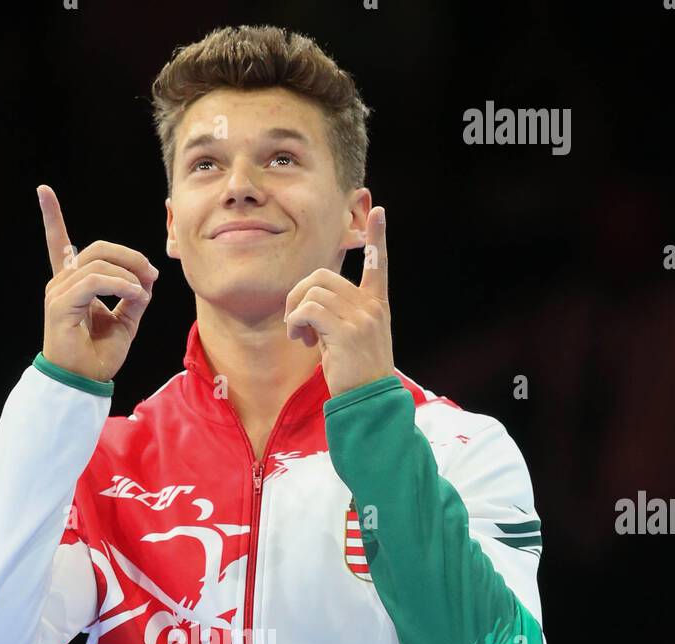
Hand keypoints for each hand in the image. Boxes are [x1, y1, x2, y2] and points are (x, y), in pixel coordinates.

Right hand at [38, 184, 157, 381]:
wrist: (84, 384)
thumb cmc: (99, 356)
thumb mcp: (126, 321)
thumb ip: (134, 295)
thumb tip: (147, 276)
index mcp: (73, 284)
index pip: (60, 243)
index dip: (52, 216)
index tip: (43, 190)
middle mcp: (61, 284)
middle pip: (97, 250)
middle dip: (130, 256)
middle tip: (152, 275)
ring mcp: (58, 293)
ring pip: (97, 264)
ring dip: (128, 274)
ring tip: (144, 292)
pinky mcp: (60, 305)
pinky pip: (93, 281)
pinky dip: (119, 285)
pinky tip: (133, 297)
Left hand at [283, 206, 394, 397]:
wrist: (368, 402)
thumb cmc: (354, 375)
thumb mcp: (349, 340)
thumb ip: (336, 316)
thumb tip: (306, 305)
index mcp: (376, 306)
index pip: (378, 264)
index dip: (377, 238)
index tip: (378, 211)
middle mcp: (371, 307)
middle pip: (323, 276)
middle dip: (299, 294)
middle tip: (296, 322)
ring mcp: (361, 317)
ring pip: (313, 292)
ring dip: (296, 313)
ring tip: (303, 337)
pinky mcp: (347, 331)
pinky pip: (309, 310)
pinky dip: (296, 322)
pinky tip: (301, 340)